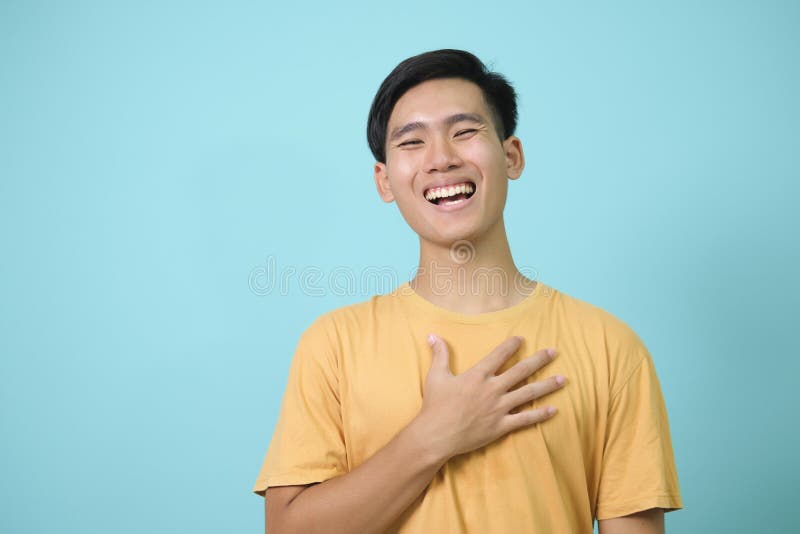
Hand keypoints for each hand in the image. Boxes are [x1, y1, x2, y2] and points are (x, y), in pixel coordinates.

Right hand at [414, 334, 565, 461]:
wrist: (436, 435)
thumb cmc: (435, 406)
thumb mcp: (436, 376)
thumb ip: (440, 354)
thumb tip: (432, 335)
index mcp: (478, 375)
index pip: (499, 355)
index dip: (511, 345)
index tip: (522, 339)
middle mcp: (492, 389)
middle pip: (521, 371)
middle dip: (539, 360)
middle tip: (553, 352)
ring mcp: (499, 408)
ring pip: (529, 393)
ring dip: (547, 386)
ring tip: (563, 379)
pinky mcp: (501, 426)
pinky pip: (525, 419)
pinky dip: (540, 415)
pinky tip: (553, 410)